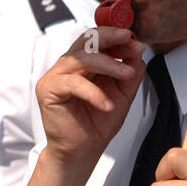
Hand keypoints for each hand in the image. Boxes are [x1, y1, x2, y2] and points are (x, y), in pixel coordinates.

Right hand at [35, 27, 145, 173]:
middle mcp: (70, 64)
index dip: (116, 35)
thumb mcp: (123, 94)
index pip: (98, 38)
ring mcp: (57, 75)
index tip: (135, 40)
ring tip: (126, 75)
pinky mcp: (48, 89)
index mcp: (86, 62)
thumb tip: (137, 50)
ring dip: (108, 64)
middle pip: (87, 40)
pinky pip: (73, 82)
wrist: (83, 150)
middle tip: (128, 40)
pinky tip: (107, 103)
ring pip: (82, 57)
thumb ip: (130, 72)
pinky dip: (93, 92)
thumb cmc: (98, 122)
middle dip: (110, 37)